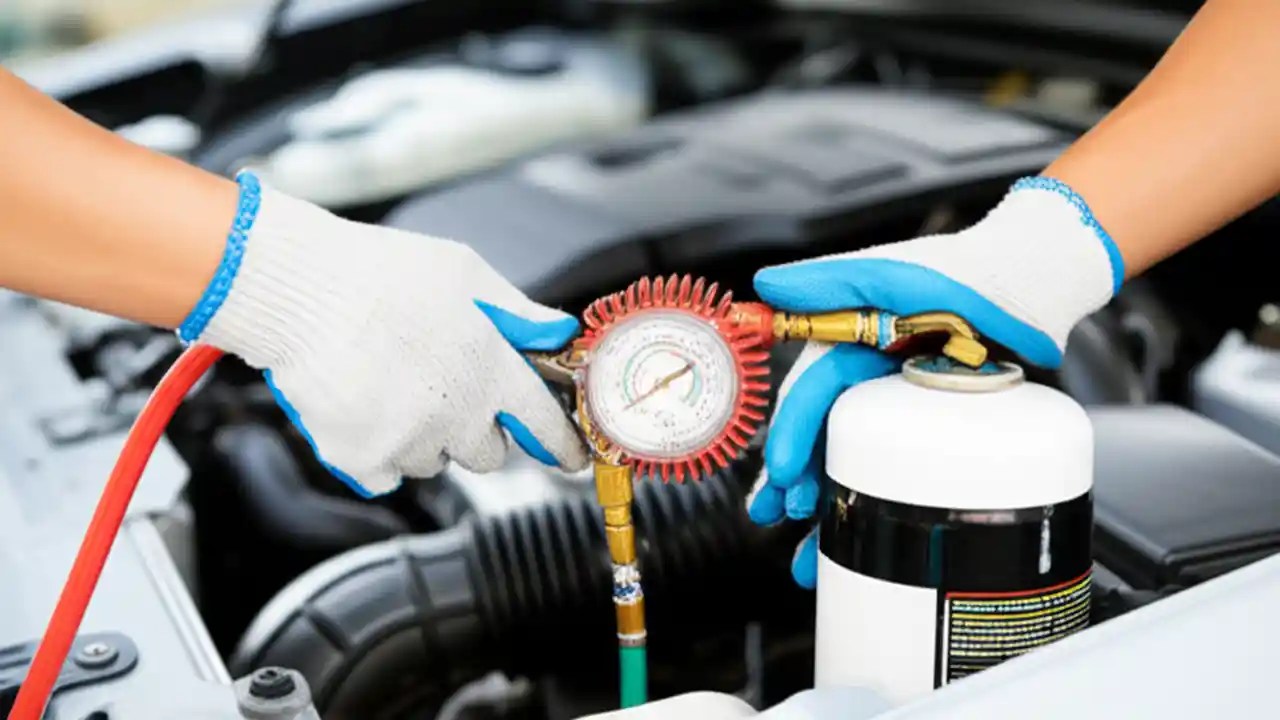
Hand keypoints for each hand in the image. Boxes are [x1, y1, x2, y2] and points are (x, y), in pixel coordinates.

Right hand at [179, 172, 588, 496]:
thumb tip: (559, 331)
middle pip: (488, 454)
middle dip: (475, 429)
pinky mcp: (361, 459)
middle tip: (444, 390)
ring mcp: (409, 442)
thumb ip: (518, 314)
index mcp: (492, 372)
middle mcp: (458, 416)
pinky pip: (385, 474)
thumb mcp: (466, 274)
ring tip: (392, 386)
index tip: (569, 457)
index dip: (561, 445)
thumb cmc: (380, 274)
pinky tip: (364, 408)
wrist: (300, 290)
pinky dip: (377, 452)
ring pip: (434, 462)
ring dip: (424, 438)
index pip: (544, 425)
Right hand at [746, 177, 1124, 587]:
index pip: (810, 398)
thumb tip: (766, 287)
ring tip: (807, 560)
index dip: (792, 434)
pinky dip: (875, 516)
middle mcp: (865, 385)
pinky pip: (896, 479)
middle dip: (792, 485)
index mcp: (846, 348)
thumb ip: (828, 282)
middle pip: (819, 441)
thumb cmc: (961, 273)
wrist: (1030, 286)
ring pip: (851, 469)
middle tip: (775, 515)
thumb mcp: (892, 274)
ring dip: (825, 517)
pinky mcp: (930, 434)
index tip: (782, 472)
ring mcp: (896, 412)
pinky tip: (859, 551)